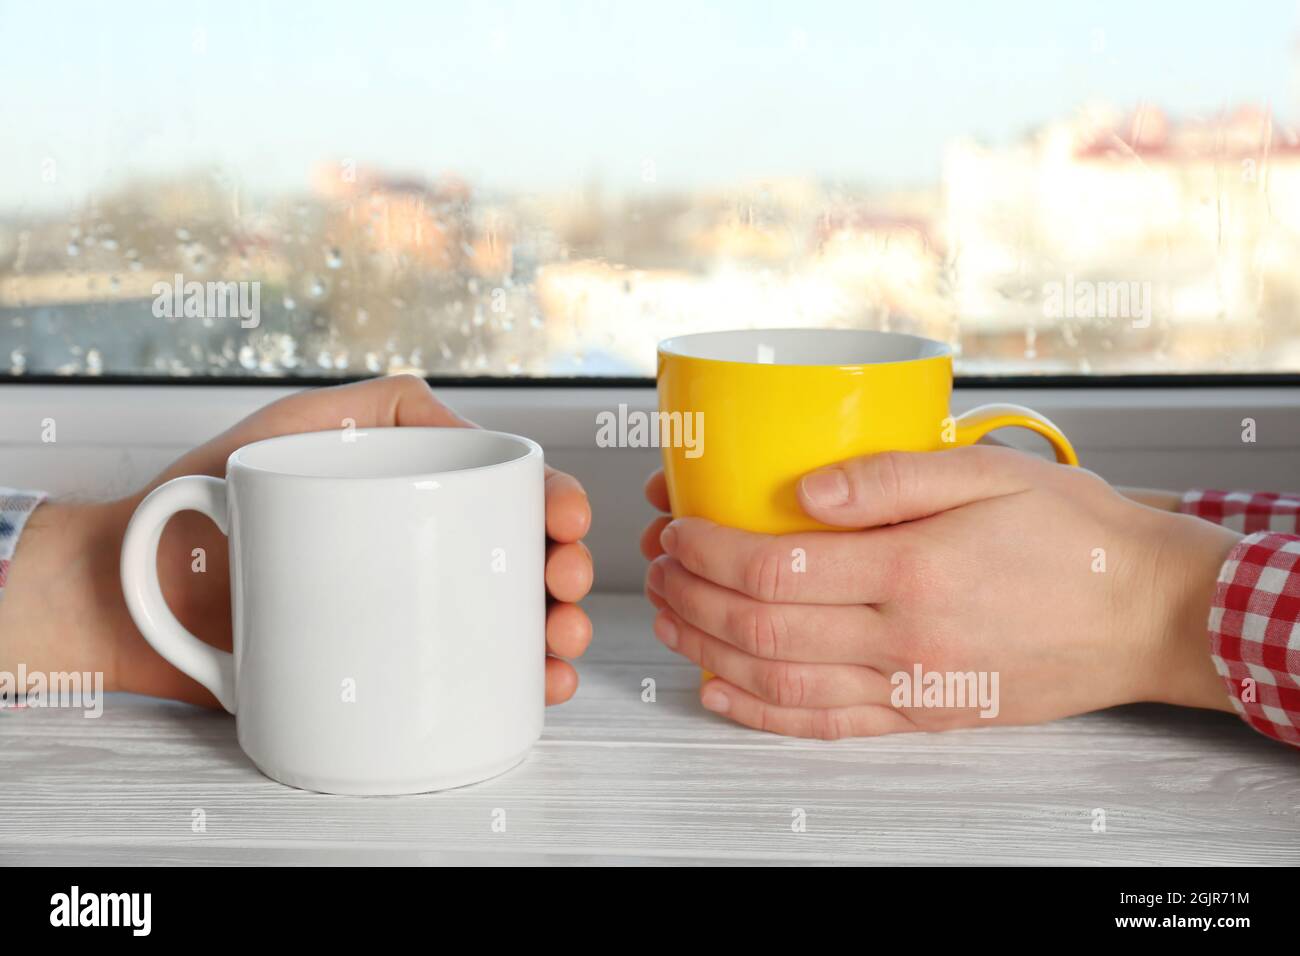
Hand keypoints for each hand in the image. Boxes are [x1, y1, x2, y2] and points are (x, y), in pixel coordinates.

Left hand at [0, 375, 592, 707]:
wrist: (131, 586)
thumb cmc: (210, 495)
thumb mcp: (304, 419)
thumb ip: (389, 403)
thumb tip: (471, 429)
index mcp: (420, 495)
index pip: (511, 497)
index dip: (557, 506)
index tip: (565, 521)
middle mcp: (426, 554)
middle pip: (526, 564)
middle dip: (568, 574)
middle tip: (562, 586)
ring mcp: (412, 615)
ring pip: (513, 627)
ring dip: (559, 634)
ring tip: (557, 644)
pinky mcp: (389, 671)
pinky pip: (469, 682)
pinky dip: (519, 687)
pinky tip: (540, 687)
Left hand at [641, 447, 1238, 738]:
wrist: (1145, 611)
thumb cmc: (1074, 534)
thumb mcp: (988, 471)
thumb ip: (889, 478)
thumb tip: (801, 488)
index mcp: (914, 571)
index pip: (777, 569)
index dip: (710, 550)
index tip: (678, 526)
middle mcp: (907, 639)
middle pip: (763, 630)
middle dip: (692, 598)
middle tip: (656, 567)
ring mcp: (914, 686)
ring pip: (781, 683)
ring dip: (710, 652)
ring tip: (670, 619)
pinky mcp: (925, 714)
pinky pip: (826, 725)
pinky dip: (761, 713)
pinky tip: (722, 692)